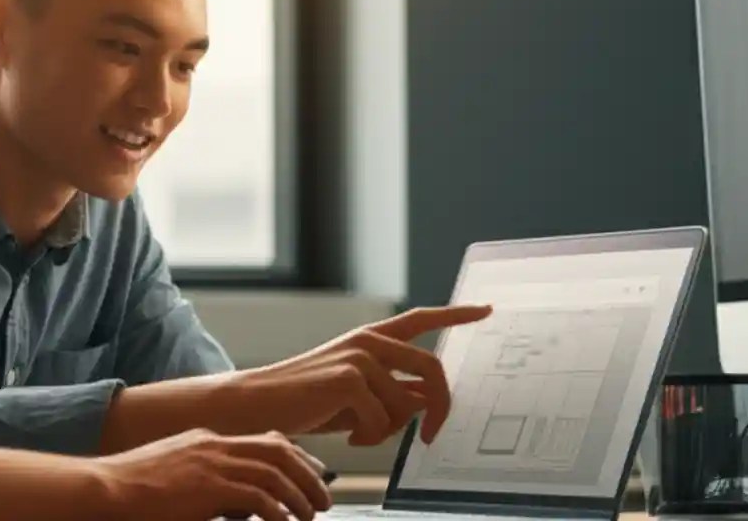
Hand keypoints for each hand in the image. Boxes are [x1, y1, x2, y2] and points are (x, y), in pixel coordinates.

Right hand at [95, 429, 332, 520]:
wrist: (107, 488)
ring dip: (299, 494)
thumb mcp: (175, 472)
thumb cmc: (133, 488)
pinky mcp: (208, 487)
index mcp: (207, 440)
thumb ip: (207, 478)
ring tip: (310, 516)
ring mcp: (211, 463)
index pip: (265, 439)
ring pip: (274, 472)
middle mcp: (214, 445)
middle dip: (307, 473)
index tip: (313, 474)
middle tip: (323, 497)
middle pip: (278, 450)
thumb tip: (238, 502)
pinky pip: (258, 497)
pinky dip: (278, 511)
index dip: (296, 457)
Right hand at [233, 305, 491, 446]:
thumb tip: (428, 401)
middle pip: (432, 367)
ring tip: (359, 433)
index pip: (420, 319)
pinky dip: (369, 438)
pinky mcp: (348, 379)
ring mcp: (359, 357)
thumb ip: (393, 391)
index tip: (486, 310)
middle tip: (433, 436)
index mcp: (370, 339)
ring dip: (389, 430)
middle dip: (442, 405)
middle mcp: (368, 341)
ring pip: (407, 404)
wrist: (261, 403)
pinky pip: (382, 421)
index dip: (455, 315)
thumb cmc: (308, 401)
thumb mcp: (358, 396)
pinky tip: (348, 436)